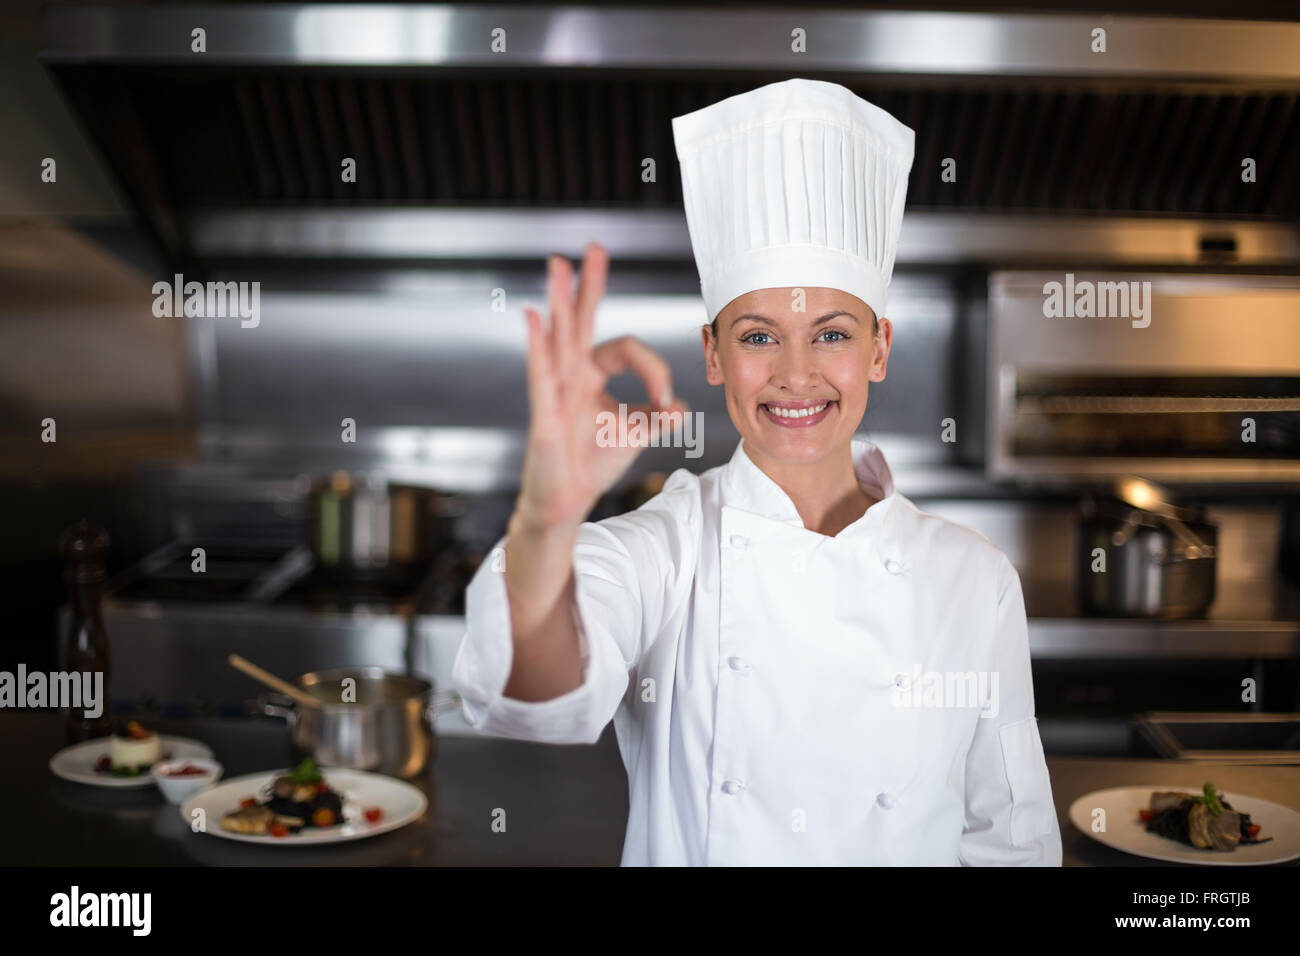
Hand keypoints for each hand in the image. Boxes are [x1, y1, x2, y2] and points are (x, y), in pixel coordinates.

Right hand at [514, 241, 689, 528]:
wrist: (567, 499)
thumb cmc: (592, 462)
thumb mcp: (635, 433)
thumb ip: (658, 415)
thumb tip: (682, 405)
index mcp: (592, 375)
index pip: (626, 349)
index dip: (653, 368)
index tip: (667, 398)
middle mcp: (571, 374)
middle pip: (581, 320)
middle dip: (589, 284)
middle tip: (594, 246)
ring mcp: (555, 389)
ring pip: (559, 336)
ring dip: (559, 300)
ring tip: (558, 265)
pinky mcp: (544, 411)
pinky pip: (541, 373)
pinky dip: (538, 345)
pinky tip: (535, 318)